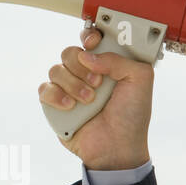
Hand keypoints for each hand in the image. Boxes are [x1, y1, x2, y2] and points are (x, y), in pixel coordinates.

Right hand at [38, 25, 153, 169]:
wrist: (117, 148)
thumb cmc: (132, 116)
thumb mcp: (140, 79)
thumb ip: (119, 59)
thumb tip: (88, 56)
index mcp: (106, 64)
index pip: (90, 39)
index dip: (89, 36)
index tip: (93, 43)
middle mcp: (86, 74)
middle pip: (69, 52)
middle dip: (82, 66)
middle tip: (98, 82)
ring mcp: (69, 89)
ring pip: (56, 69)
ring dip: (73, 84)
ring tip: (89, 100)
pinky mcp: (55, 105)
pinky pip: (45, 89)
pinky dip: (56, 96)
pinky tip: (71, 107)